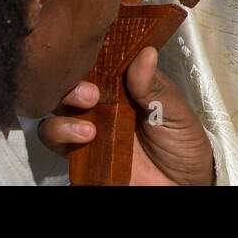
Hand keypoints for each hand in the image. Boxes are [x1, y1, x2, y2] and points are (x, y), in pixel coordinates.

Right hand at [37, 48, 213, 185]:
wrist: (182, 185)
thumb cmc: (182, 144)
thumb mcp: (176, 111)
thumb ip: (155, 86)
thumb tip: (146, 53)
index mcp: (125, 84)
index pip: (98, 61)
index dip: (91, 56)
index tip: (94, 57)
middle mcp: (102, 103)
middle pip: (69, 83)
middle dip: (70, 85)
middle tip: (91, 94)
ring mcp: (89, 127)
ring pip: (55, 112)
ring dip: (63, 115)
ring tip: (89, 128)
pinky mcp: (81, 155)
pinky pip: (56, 143)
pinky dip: (60, 137)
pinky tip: (85, 139)